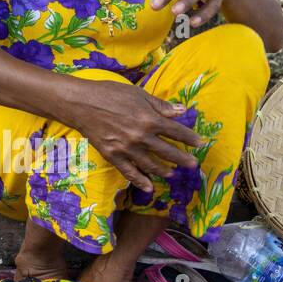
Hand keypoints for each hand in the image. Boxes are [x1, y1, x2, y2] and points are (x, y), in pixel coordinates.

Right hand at [69, 79, 203, 192]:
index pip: (176, 132)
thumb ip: (160, 105)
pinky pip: (130, 172)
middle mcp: (141, 136)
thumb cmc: (111, 94)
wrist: (82, 103)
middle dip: (183, 159)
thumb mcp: (138, 94)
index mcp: (149, 119)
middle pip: (168, 152)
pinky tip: (149, 187)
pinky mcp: (113, 156)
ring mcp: (127, 149)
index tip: (200, 143)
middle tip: (193, 165)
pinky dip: (140, 181)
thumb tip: (181, 110)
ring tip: (172, 174)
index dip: (190, 138)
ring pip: (151, 165)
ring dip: (164, 171)